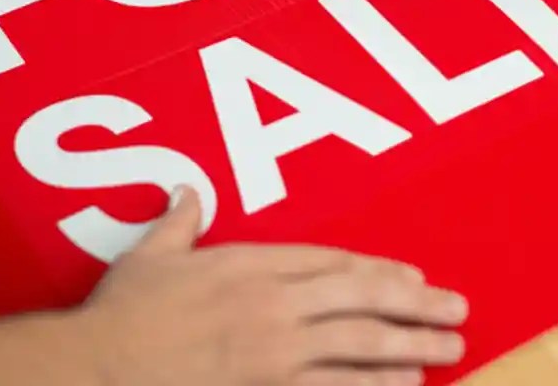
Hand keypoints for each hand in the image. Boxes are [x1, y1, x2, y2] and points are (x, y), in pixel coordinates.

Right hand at [75, 186, 467, 385]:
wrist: (99, 366)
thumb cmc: (123, 311)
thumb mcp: (152, 255)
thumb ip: (180, 221)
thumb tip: (188, 193)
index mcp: (251, 265)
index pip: (332, 263)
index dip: (380, 272)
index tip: (413, 276)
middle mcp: (274, 305)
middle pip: (361, 301)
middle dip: (416, 306)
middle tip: (458, 311)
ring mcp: (274, 352)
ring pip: (359, 346)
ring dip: (410, 347)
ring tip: (448, 349)